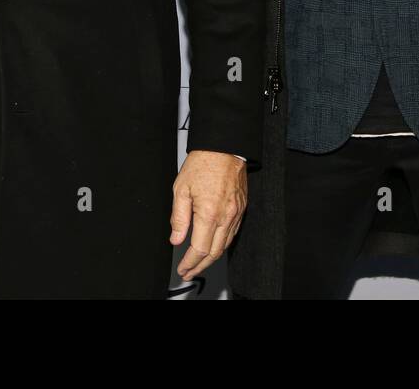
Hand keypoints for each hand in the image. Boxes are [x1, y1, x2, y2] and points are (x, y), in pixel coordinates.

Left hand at [170, 150, 246, 280]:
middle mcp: (226, 216)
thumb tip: (176, 239)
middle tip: (189, 271)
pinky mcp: (242, 208)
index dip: (189, 262)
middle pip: (214, 252)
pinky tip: (214, 245)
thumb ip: (178, 217)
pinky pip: (233, 232)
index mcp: (209, 213)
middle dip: (200, 266)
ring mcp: (236, 213)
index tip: (183, 268)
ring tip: (199, 263)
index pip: (199, 249)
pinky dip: (222, 243)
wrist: (224, 146)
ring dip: (211, 257)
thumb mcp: (181, 189)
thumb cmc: (203, 163)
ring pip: (225, 245)